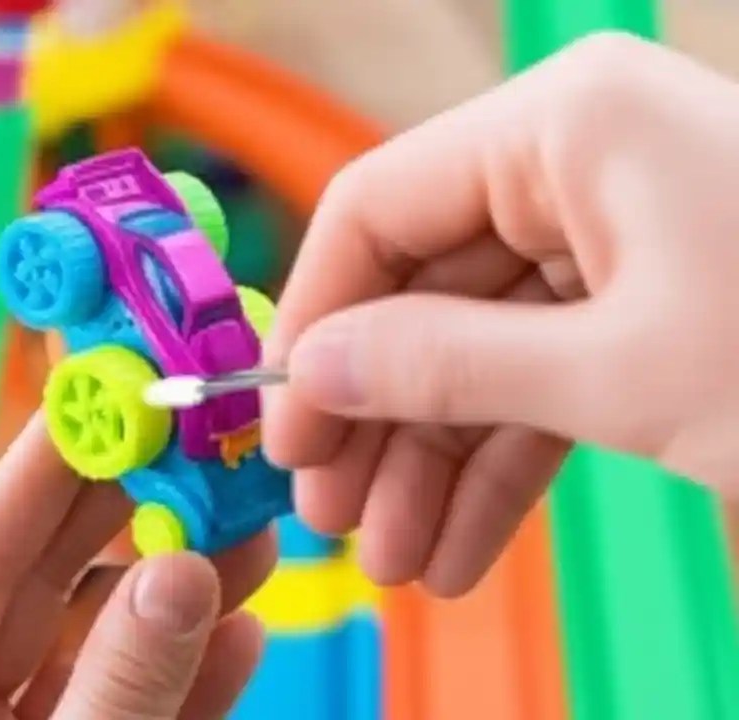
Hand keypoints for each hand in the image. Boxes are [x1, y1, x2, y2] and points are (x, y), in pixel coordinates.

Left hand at [0, 416, 275, 719]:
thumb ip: (114, 687)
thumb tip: (182, 572)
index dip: (38, 472)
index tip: (102, 397)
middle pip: (41, 590)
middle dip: (127, 521)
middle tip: (197, 455)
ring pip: (96, 651)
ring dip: (175, 598)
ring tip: (244, 539)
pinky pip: (126, 716)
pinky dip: (184, 681)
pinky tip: (236, 636)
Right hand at [262, 32, 738, 596]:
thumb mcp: (617, 371)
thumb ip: (440, 364)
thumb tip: (311, 373)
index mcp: (563, 125)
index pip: (378, 208)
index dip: (318, 321)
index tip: (284, 423)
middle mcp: (578, 162)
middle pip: (424, 291)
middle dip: (377, 418)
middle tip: (332, 516)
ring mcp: (617, 232)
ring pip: (480, 348)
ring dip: (432, 462)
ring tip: (396, 562)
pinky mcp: (651, 301)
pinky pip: (544, 378)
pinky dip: (501, 464)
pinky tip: (456, 546)